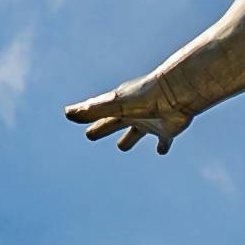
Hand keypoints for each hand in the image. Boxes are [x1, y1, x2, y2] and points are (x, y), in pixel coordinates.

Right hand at [66, 58, 206, 151]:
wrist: (177, 94)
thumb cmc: (145, 98)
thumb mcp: (116, 106)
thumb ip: (93, 111)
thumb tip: (67, 114)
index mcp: (119, 106)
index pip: (96, 111)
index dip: (84, 114)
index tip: (70, 115)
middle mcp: (133, 113)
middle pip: (113, 123)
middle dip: (102, 128)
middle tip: (90, 135)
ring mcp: (150, 122)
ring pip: (136, 132)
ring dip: (129, 138)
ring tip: (122, 146)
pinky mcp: (166, 130)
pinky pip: (163, 141)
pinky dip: (162, 146)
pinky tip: (161, 151)